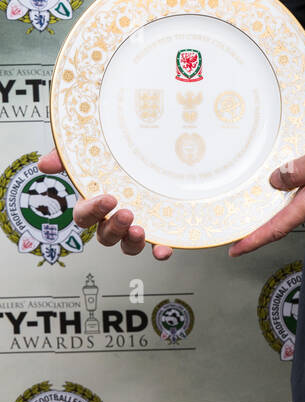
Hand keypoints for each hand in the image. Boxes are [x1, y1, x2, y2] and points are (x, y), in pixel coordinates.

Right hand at [36, 149, 173, 259]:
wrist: (148, 150)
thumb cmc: (112, 157)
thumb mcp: (89, 153)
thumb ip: (66, 157)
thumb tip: (45, 164)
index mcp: (94, 203)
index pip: (84, 215)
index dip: (93, 211)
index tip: (108, 199)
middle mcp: (111, 219)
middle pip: (105, 236)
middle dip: (114, 228)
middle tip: (127, 214)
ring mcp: (133, 225)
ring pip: (126, 245)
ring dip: (132, 243)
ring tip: (140, 231)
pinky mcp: (156, 228)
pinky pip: (156, 245)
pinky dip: (159, 250)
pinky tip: (163, 250)